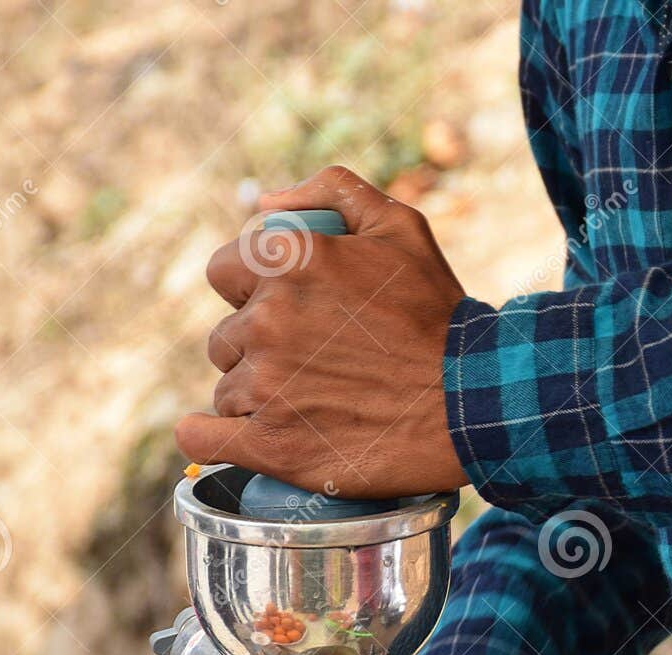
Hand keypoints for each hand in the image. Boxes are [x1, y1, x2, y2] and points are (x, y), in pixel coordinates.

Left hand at [176, 167, 469, 500]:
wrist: (472, 404)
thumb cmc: (439, 316)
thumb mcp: (400, 226)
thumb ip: (330, 193)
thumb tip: (264, 200)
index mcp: (288, 260)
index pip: (224, 272)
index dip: (250, 293)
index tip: (285, 315)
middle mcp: (268, 319)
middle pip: (225, 337)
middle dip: (256, 349)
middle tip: (309, 367)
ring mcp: (266, 385)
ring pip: (226, 389)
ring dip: (253, 397)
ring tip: (307, 406)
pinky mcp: (271, 444)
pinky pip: (200, 439)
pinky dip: (204, 436)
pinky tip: (218, 435)